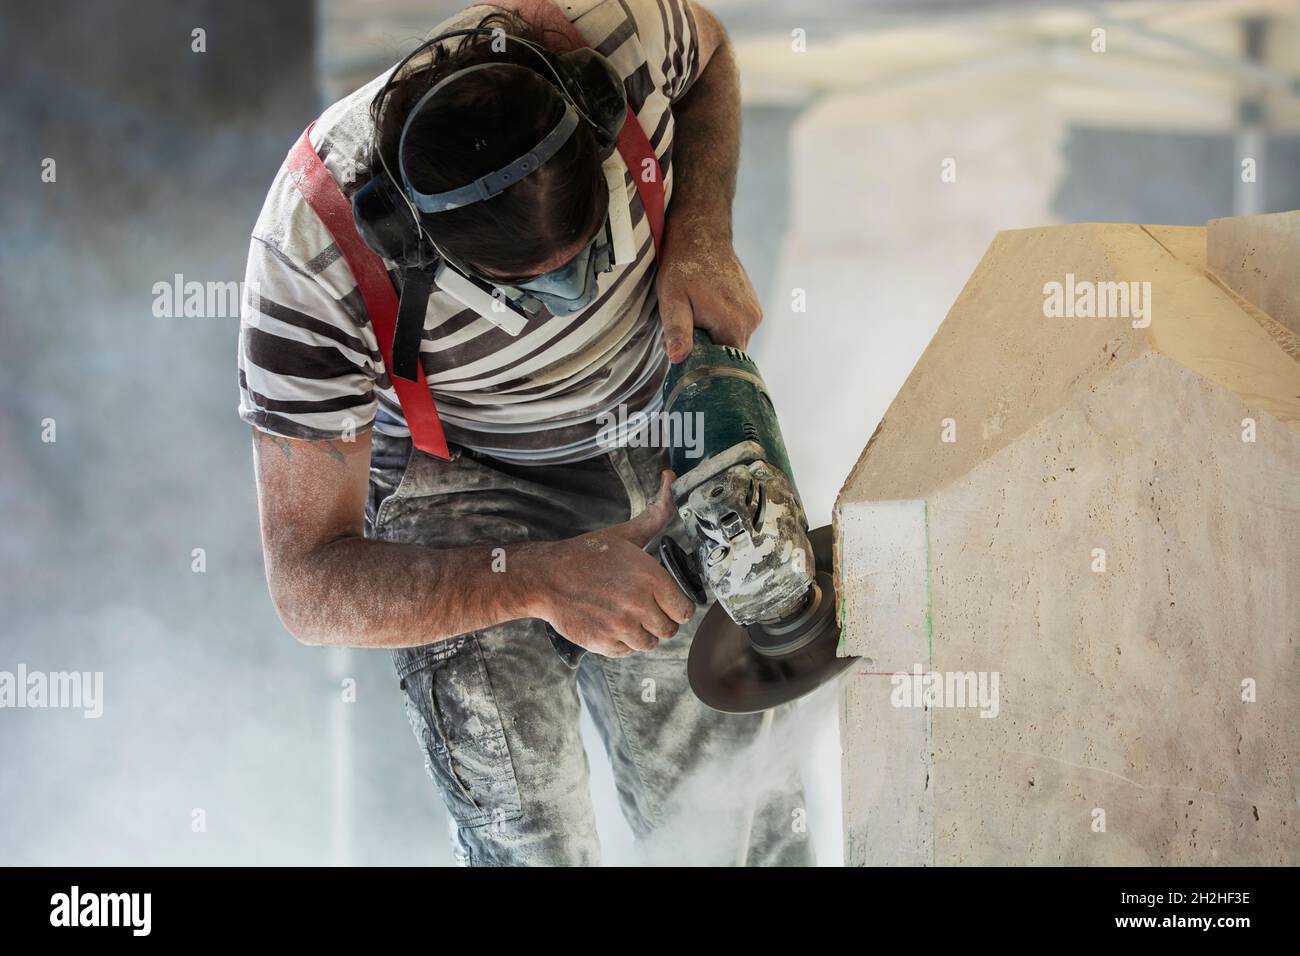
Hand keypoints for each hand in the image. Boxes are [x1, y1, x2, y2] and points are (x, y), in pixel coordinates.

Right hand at [523, 471, 695, 657]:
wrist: (546, 577)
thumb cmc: (587, 555)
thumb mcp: (625, 534)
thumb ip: (656, 514)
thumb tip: (672, 478)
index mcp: (650, 578)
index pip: (683, 611)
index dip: (676, 607)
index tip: (665, 603)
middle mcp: (639, 605)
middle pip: (668, 630)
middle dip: (659, 621)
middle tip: (642, 609)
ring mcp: (621, 627)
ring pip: (649, 644)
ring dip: (641, 634)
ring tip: (625, 616)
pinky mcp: (604, 643)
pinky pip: (627, 652)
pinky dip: (621, 643)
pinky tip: (610, 624)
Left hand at [656, 225, 762, 363]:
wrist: (702, 238)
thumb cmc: (683, 269)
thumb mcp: (672, 301)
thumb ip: (677, 331)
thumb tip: (678, 359)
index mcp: (733, 325)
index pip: (720, 365)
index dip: (700, 362)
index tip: (683, 348)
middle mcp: (751, 322)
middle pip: (727, 355)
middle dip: (705, 349)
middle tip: (686, 329)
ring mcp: (755, 314)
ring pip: (731, 341)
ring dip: (712, 337)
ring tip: (696, 315)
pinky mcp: (754, 308)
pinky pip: (736, 328)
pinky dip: (721, 326)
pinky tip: (708, 309)